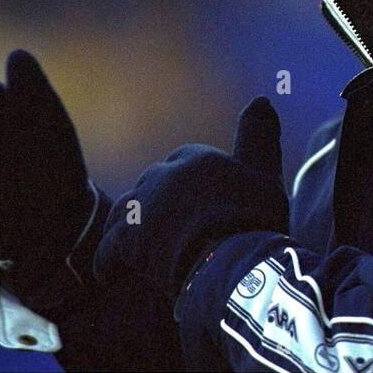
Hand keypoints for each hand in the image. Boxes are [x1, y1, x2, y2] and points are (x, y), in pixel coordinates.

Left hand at [92, 97, 288, 301]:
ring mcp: (142, 209)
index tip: (201, 202)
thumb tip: (260, 98)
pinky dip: (108, 263)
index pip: (184, 159)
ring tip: (138, 245)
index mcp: (196, 160)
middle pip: (153, 184)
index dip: (191, 181)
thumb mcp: (265, 174)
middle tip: (176, 229)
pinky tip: (111, 273)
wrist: (235, 260)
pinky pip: (107, 251)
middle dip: (160, 203)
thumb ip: (258, 136)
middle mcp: (164, 177)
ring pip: (125, 211)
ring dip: (130, 226)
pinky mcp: (127, 242)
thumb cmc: (255, 220)